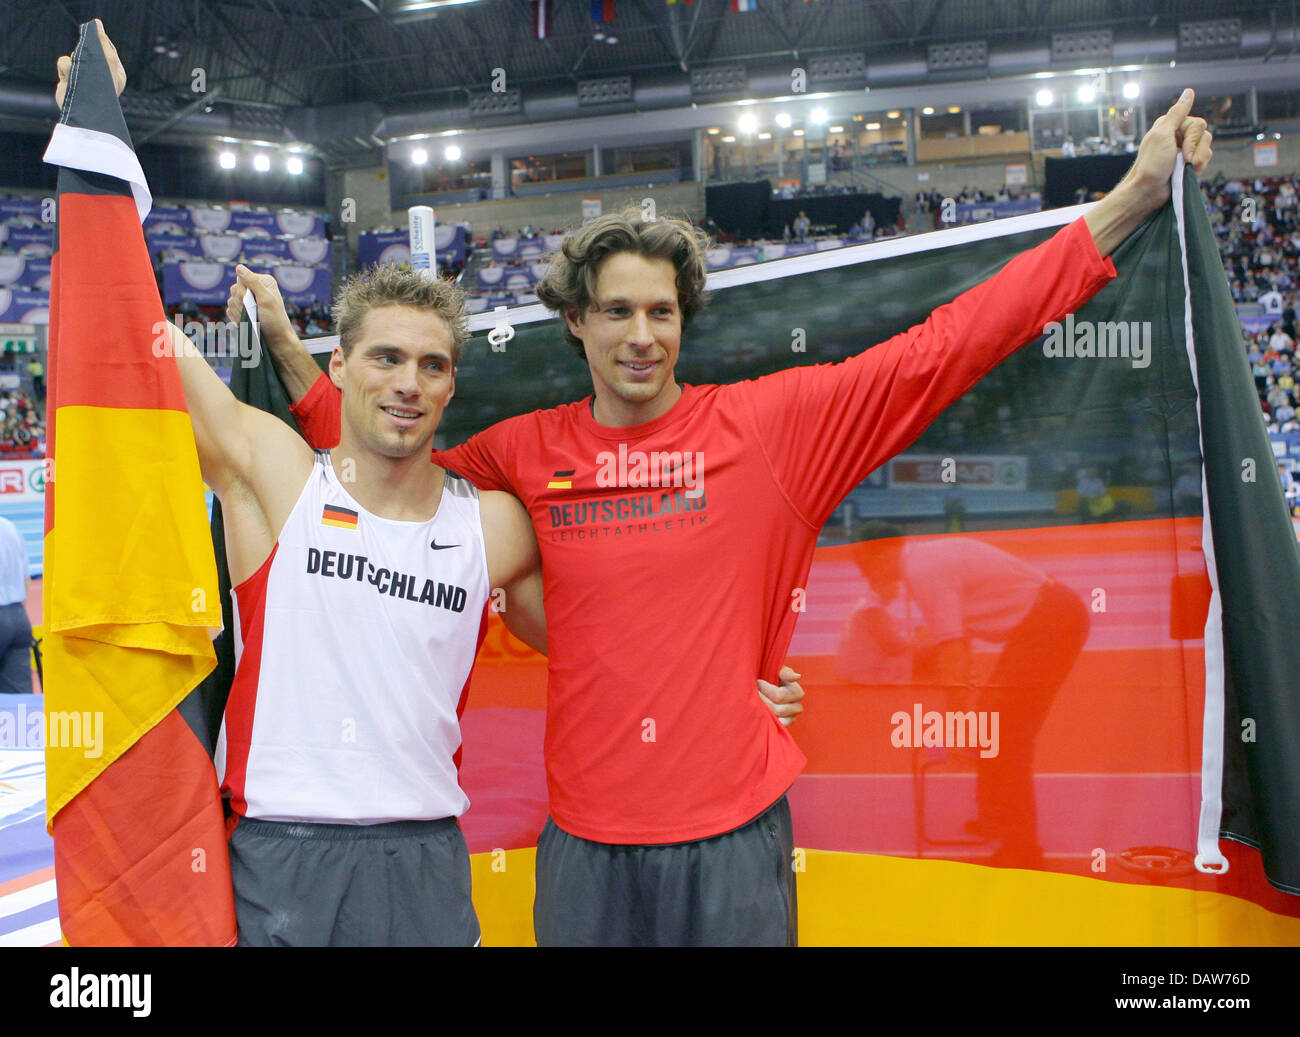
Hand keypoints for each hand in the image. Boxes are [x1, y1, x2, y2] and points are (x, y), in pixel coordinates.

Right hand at [55, 19, 125, 107]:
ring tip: (80, 72)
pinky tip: (69, 78)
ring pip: (75, 55)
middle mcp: (102, 76)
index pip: (108, 48)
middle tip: (86, 57)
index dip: (100, 40)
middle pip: (90, 50)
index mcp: (116, 72)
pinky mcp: (70, 80)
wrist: (83, 107)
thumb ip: (102, 40)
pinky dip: (65, 67)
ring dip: (75, 60)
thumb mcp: (106, 59)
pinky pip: (64, 62)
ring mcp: (85, 78)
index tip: (94, 32)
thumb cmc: (100, 85)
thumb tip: (96, 23)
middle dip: (86, 51)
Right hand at [228, 264, 297, 345]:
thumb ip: (253, 283)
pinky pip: (230, 309)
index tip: (253, 302)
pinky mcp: (243, 310)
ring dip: (239, 312)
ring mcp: (248, 299)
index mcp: (263, 282)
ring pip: (231, 300)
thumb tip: (239, 267)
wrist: (275, 340)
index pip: (242, 278)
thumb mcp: (266, 300)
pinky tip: (245, 322)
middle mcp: (255, 288)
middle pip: (235, 289)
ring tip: (251, 319)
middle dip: (241, 303)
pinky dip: (236, 317)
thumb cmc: (275, 321)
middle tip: (254, 312)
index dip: (243, 291)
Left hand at [757, 665, 804, 727]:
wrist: (764, 686)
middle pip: (778, 709)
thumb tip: (797, 676)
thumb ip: (785, 672)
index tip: (758, 682)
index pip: (780, 696)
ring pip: (777, 718)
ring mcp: (792, 718)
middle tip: (754, 692)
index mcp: (797, 693)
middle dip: (763, 700)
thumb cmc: (771, 676)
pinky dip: (769, 720)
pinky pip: (778, 726)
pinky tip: (761, 711)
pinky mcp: (785, 725)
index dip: (766, 689)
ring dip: (764, 709)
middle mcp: (798, 707)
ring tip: (756, 701)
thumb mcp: (777, 671)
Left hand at [1120, 88, 1213, 210]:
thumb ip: (1177, 113)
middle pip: (1205, 135)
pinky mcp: (1189, 163)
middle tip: (1181, 161)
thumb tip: (1189, 91)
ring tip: (1182, 170)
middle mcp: (1178, 136)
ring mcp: (1185, 151)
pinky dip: (1197, 169)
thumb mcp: (1162, 134)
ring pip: (1207, 148)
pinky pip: (1205, 160)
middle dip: (1195, 151)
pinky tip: (1185, 174)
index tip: (1179, 150)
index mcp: (1170, 126)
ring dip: (1197, 161)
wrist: (1149, 192)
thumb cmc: (1152, 165)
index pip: (1198, 124)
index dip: (1192, 138)